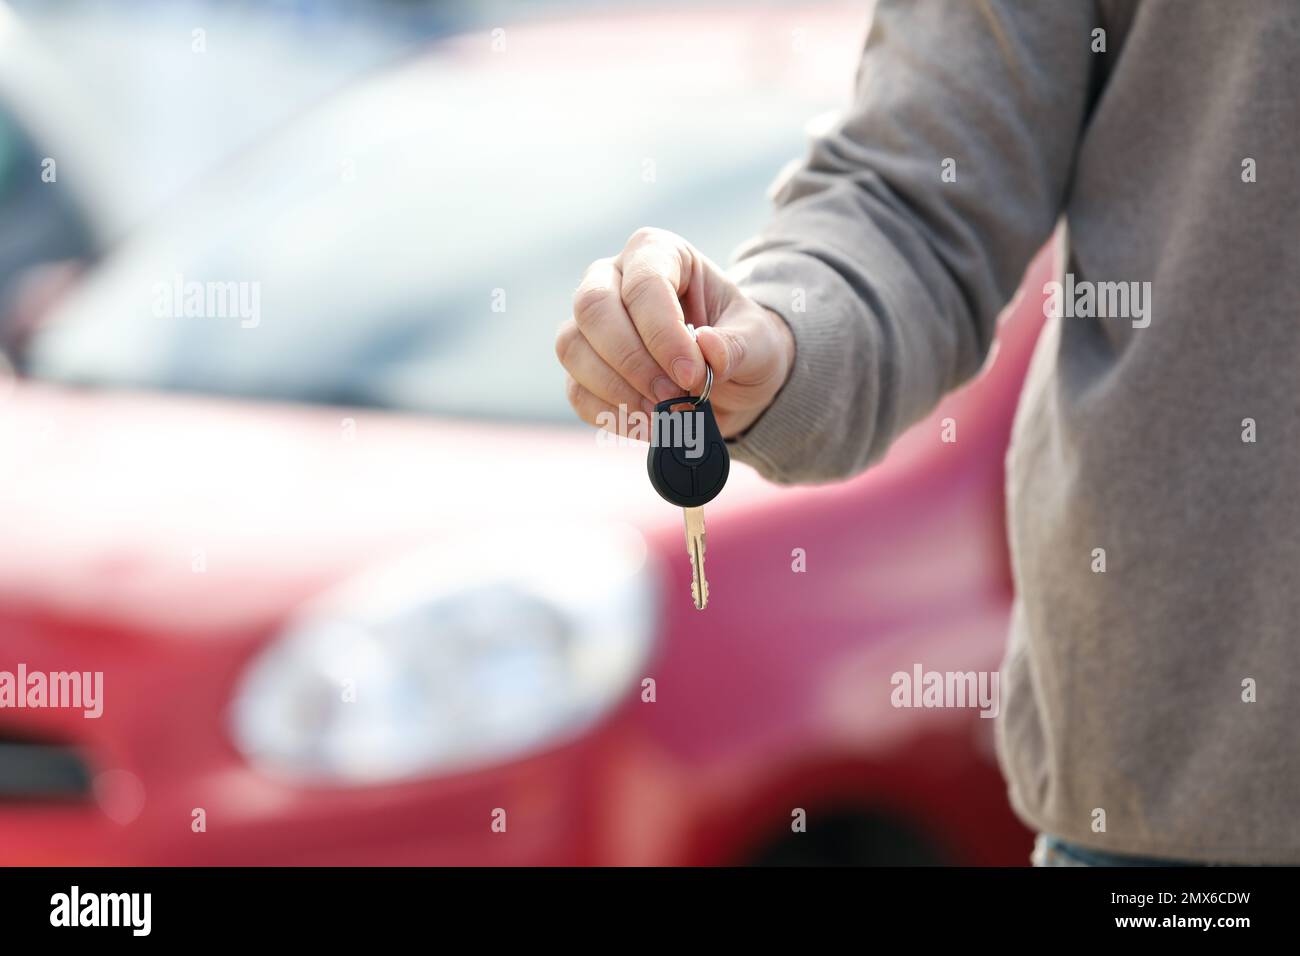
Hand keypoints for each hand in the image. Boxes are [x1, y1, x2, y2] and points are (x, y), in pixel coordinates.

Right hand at [556, 227, 794, 438]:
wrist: (731, 380)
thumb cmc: (741, 346)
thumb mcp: (759, 342)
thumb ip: (738, 345)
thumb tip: (707, 348)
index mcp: (660, 253)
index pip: (644, 283)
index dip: (662, 333)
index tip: (691, 375)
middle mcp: (613, 277)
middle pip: (593, 308)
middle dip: (632, 361)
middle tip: (673, 397)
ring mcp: (590, 322)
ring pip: (573, 347)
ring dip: (617, 390)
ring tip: (663, 415)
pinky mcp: (582, 366)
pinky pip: (575, 389)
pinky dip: (610, 414)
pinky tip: (647, 424)